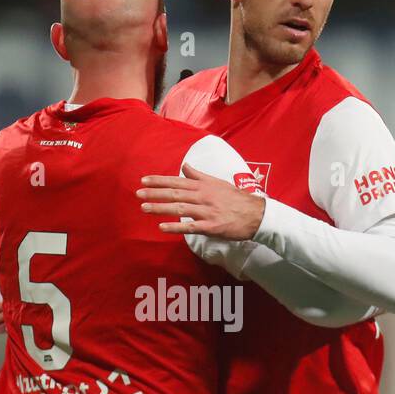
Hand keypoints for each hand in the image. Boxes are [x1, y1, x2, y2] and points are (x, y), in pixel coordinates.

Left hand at [136, 163, 265, 239]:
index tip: (144, 180)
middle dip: (155, 193)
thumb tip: (185, 166)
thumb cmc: (236, 199)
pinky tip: (162, 227)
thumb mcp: (217, 182)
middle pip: (175, 193)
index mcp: (203, 186)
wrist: (256, 214)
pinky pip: (190, 227)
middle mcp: (203, 197)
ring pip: (180, 208)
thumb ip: (199, 176)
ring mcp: (206, 212)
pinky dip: (176, 227)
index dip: (160, 181)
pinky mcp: (211, 226)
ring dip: (161, 208)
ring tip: (144, 208)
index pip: (177, 181)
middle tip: (138, 193)